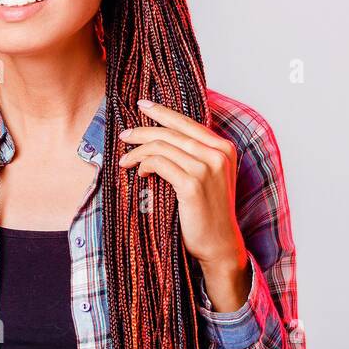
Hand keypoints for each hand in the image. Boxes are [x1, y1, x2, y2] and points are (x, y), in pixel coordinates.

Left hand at [116, 99, 248, 294]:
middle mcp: (218, 154)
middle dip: (143, 131)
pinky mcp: (193, 184)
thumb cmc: (209, 211)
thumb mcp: (210, 176)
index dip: (162, 112)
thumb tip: (163, 137)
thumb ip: (196, 154)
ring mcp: (206, 168)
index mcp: (224, 147)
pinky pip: (160, 163)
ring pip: (163, 146)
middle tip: (124, 135)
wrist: (220, 244)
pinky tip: (139, 172)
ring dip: (139, 151)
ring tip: (126, 159)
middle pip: (172, 132)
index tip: (142, 104)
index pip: (187, 122)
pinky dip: (145, 164)